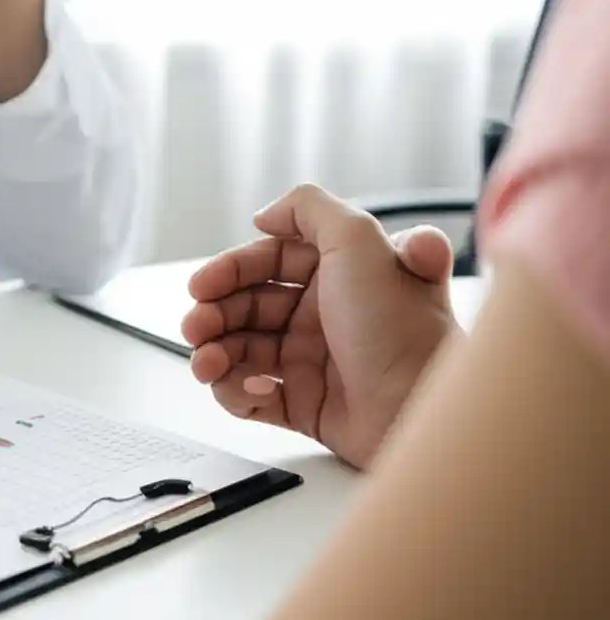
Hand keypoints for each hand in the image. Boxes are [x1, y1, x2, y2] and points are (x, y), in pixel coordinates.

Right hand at [181, 185, 461, 469]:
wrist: (423, 412)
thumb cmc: (402, 329)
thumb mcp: (360, 240)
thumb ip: (309, 206)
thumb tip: (264, 213)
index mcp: (338, 273)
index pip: (268, 261)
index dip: (230, 270)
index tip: (202, 285)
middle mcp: (324, 314)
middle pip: (246, 306)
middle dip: (213, 314)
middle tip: (197, 327)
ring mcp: (312, 361)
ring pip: (241, 350)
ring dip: (214, 354)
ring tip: (207, 364)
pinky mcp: (304, 406)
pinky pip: (252, 395)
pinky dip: (236, 392)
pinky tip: (247, 388)